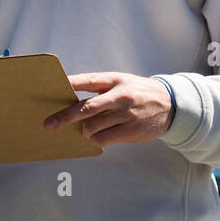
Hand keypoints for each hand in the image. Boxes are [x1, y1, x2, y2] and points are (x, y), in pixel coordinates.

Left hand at [43, 72, 175, 147]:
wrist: (170, 104)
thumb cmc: (138, 92)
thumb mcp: (122, 82)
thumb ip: (100, 89)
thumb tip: (72, 101)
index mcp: (115, 80)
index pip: (88, 80)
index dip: (69, 83)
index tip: (51, 86)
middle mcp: (120, 96)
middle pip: (86, 107)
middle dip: (65, 117)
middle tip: (49, 124)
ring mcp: (126, 114)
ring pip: (93, 127)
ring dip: (84, 132)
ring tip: (85, 131)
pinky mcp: (131, 130)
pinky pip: (104, 139)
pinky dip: (95, 140)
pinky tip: (97, 138)